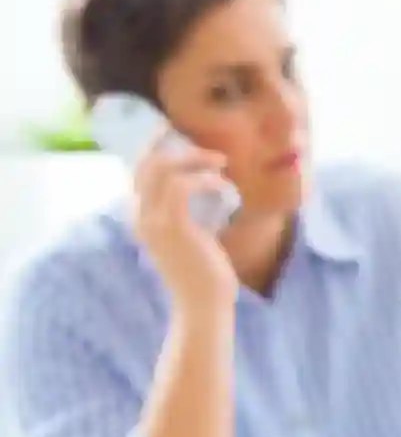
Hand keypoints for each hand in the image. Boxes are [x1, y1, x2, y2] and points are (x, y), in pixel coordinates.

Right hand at [131, 135, 238, 312]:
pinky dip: (205, 179)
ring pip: (163, 170)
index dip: (153, 148)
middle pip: (146, 165)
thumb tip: (205, 183)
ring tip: (223, 167)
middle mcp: (140, 217)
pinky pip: (182, 187)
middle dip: (174, 147)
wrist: (204, 305)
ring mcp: (153, 222)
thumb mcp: (191, 235)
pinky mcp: (173, 228)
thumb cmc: (204, 272)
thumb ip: (187, 212)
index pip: (138, 173)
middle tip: (211, 151)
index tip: (172, 131)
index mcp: (141, 217)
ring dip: (196, 161)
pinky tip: (225, 186)